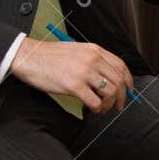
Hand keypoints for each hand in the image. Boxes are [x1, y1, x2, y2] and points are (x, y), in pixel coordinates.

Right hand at [10, 36, 133, 113]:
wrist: (29, 57)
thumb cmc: (48, 56)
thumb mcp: (76, 51)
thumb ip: (92, 60)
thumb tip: (107, 77)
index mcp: (94, 50)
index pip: (120, 66)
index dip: (128, 80)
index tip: (129, 90)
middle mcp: (93, 59)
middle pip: (118, 81)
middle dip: (122, 96)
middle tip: (118, 106)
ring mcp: (84, 72)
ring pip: (110, 92)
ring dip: (109, 104)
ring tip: (102, 109)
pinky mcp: (74, 85)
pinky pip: (94, 102)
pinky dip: (97, 109)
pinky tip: (91, 110)